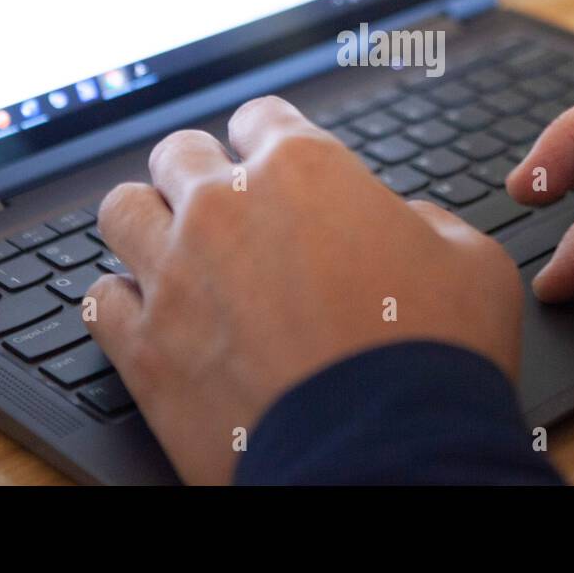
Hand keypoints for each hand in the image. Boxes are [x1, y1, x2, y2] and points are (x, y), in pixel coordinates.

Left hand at [85, 96, 521, 483]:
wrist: (387, 456)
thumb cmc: (437, 355)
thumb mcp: (473, 262)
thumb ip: (428, 222)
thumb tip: (408, 224)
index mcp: (303, 169)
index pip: (260, 116)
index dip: (269, 138)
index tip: (271, 160)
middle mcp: (224, 207)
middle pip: (179, 152)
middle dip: (199, 172)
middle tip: (219, 204)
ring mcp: (173, 275)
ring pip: (121, 211)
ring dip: (146, 222)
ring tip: (167, 246)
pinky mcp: (143, 349)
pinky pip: (100, 300)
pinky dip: (121, 303)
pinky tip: (145, 315)